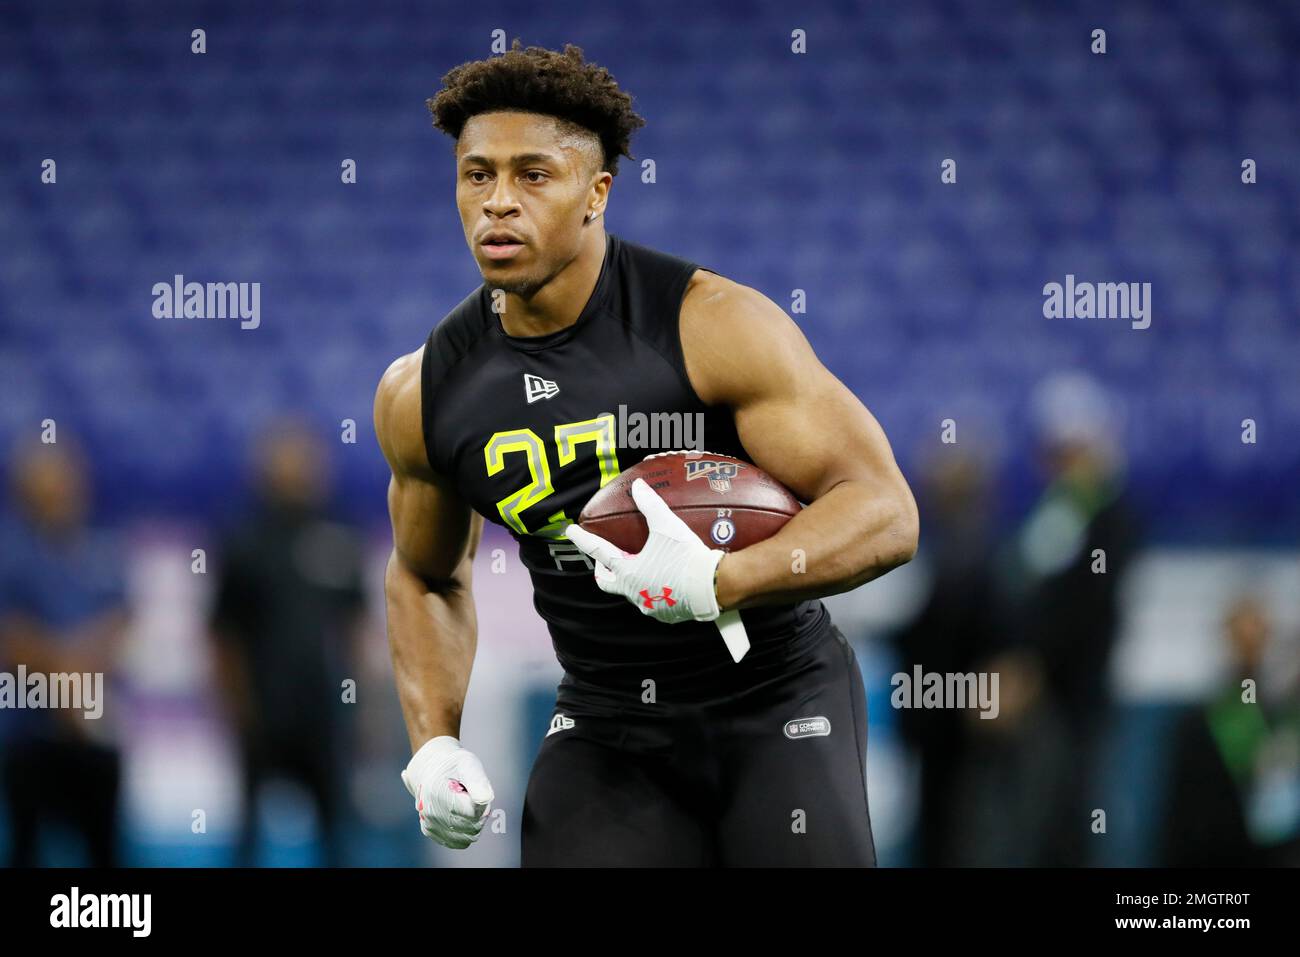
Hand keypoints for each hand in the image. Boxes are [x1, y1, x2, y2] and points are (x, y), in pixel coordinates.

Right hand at [401, 736, 494, 848]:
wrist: (433, 768)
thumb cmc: (454, 765)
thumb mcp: (468, 764)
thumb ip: (478, 781)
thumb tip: (485, 799)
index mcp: (437, 794)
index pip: (473, 813)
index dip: (482, 803)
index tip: (477, 789)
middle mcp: (431, 813)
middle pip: (473, 826)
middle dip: (480, 812)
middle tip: (473, 795)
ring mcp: (430, 825)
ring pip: (469, 836)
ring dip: (474, 822)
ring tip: (466, 803)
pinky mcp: (431, 832)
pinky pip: (460, 842)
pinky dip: (466, 831)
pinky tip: (461, 814)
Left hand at [564, 477, 724, 624]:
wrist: (714, 587)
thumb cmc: (686, 557)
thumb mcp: (667, 526)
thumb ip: (650, 505)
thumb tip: (638, 486)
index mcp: (628, 572)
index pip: (598, 552)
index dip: (583, 539)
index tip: (570, 531)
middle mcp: (634, 592)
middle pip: (607, 583)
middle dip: (602, 570)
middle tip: (604, 561)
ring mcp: (650, 606)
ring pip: (632, 592)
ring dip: (631, 580)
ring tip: (639, 566)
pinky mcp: (668, 614)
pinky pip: (654, 601)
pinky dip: (653, 590)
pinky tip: (664, 581)